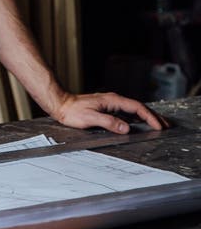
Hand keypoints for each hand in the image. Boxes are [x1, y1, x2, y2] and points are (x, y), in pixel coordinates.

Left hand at [52, 91, 168, 133]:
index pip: (137, 107)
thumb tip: (126, 128)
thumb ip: (109, 123)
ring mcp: (111, 103)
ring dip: (146, 116)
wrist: (62, 105)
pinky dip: (137, 117)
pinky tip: (140, 123)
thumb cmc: (73, 112)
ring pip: (134, 109)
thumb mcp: (91, 119)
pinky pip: (127, 112)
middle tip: (165, 125)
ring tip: (157, 125)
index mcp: (112, 100)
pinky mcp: (108, 107)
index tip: (159, 126)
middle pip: (138, 107)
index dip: (149, 117)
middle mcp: (114, 100)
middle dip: (153, 115)